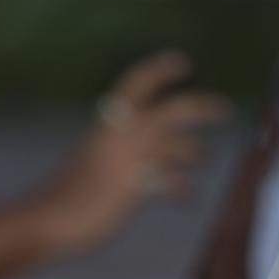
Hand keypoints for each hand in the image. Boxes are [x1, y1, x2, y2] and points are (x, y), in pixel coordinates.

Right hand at [36, 49, 229, 249]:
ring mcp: (131, 159)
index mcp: (107, 122)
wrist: (53, 215)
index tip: (182, 62)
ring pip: (180, 146)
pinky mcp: (136, 186)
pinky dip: (183, 188)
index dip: (160, 70)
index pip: (136, 83)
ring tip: (204, 157)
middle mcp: (122, 134)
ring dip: (197, 152)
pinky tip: (186, 195)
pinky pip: (173, 182)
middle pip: (175, 110)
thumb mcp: (92, 153)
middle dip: (204, 107)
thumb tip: (142, 147)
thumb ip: (116, 144)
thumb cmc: (68, 188)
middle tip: (225, 109)